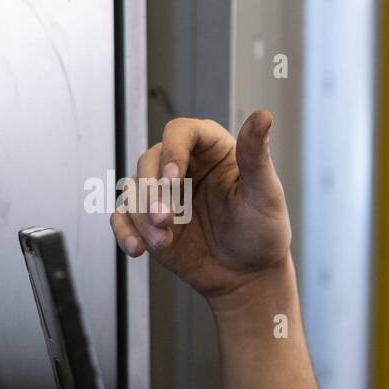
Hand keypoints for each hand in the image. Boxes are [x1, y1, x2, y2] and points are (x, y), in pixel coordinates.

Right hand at [110, 110, 291, 303]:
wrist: (249, 274)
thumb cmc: (263, 231)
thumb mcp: (265, 193)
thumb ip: (256, 156)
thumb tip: (264, 115)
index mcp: (212, 149)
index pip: (180, 132)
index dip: (172, 151)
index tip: (172, 178)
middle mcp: (183, 165)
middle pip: (150, 161)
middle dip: (153, 191)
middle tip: (165, 219)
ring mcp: (163, 193)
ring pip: (133, 189)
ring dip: (141, 214)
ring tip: (161, 240)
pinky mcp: (149, 220)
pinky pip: (123, 218)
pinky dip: (125, 232)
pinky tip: (136, 248)